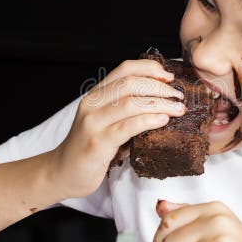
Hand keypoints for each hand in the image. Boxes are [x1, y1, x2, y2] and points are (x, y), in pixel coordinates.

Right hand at [50, 59, 185, 198]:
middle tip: (179, 96)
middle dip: (160, 87)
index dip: (149, 68)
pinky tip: (163, 121)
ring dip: (160, 103)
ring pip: (132, 103)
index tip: (169, 77)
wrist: (63, 173)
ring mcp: (93, 123)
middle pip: (131, 83)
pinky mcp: (98, 143)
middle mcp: (92, 104)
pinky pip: (128, 126)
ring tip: (178, 109)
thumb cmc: (90, 148)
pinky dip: (149, 120)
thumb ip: (125, 110)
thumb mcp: (105, 121)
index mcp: (96, 95)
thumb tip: (162, 101)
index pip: (124, 69)